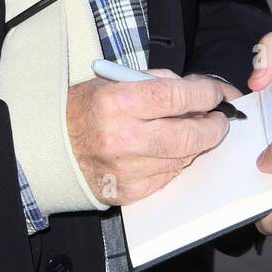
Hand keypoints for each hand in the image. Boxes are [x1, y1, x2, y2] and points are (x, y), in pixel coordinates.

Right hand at [66, 69, 230, 205]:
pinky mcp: (130, 191)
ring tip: (191, 131)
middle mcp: (123, 138)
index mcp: (119, 102)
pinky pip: (169, 176)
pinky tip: (166, 151)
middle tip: (218, 119)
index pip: (178, 97)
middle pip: (189, 135)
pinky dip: (175, 162)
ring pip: (183, 158)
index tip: (216, 93)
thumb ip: (162, 83)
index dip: (206, 94)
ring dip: (195, 145)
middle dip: (213, 126)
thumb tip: (204, 91)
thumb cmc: (89, 108)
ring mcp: (127, 169)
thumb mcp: (119, 81)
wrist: (54, 143)